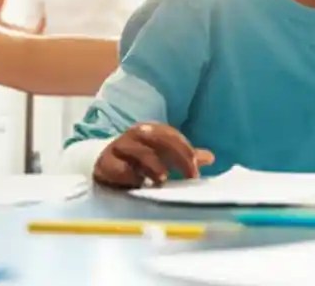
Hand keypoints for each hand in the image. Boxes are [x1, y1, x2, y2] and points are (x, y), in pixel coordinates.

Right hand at [94, 123, 215, 188]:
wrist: (104, 163)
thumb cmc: (139, 159)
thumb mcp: (162, 155)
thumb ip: (184, 156)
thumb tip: (210, 158)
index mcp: (151, 130)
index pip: (170, 135)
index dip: (185, 151)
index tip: (195, 170)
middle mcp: (135, 135)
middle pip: (155, 137)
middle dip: (175, 154)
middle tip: (188, 175)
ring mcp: (118, 148)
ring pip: (136, 150)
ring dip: (153, 165)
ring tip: (163, 180)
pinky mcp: (105, 164)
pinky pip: (116, 167)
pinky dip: (128, 175)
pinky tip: (138, 184)